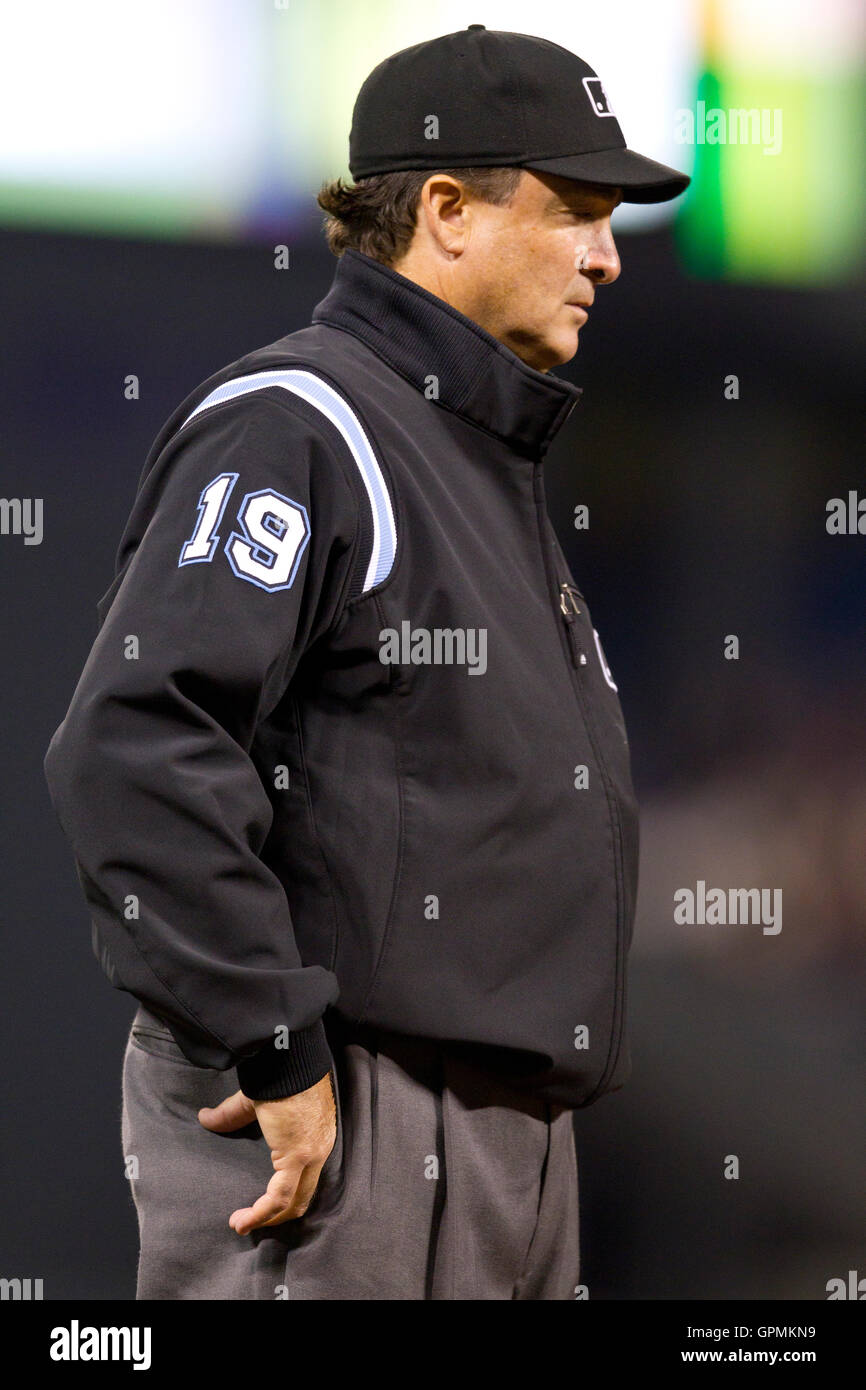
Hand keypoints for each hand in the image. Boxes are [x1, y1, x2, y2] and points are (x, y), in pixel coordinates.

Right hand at [197, 1071, 335, 1233]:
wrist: (287, 1059)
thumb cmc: (277, 1074)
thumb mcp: (253, 1101)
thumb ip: (231, 1114)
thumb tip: (205, 1118)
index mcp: (314, 1137)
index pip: (305, 1178)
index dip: (284, 1197)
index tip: (258, 1205)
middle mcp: (319, 1149)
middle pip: (302, 1196)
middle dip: (275, 1215)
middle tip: (248, 1220)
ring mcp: (311, 1154)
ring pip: (293, 1202)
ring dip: (266, 1219)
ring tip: (240, 1224)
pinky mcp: (298, 1155)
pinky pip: (280, 1196)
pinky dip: (261, 1213)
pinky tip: (242, 1219)